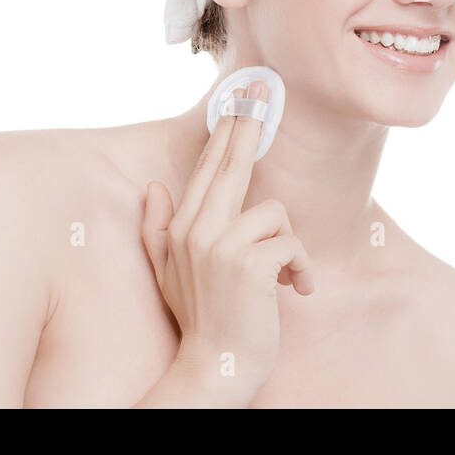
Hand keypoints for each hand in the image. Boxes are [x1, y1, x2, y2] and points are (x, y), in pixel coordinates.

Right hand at [137, 81, 313, 407]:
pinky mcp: (249, 265)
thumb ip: (157, 228)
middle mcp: (197, 229)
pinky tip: (295, 291)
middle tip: (267, 87)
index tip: (243, 92)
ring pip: (275, 212)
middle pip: (233, 163)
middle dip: (251, 123)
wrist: (213, 367)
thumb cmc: (199, 318)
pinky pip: (291, 244)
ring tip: (283, 277)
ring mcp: (221, 246)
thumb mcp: (169, 272)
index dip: (228, 126)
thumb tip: (153, 186)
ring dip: (288, 247)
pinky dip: (301, 270)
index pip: (210, 165)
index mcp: (183, 226)